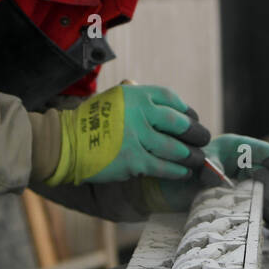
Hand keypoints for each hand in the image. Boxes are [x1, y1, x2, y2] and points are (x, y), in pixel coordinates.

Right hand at [46, 85, 209, 184]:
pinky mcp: (133, 161)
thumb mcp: (115, 99)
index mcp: (136, 95)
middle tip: (203, 140)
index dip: (187, 112)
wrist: (65, 143)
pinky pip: (164, 167)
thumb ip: (139, 101)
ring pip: (176, 149)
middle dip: (197, 134)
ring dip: (191, 156)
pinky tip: (183, 173)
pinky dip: (177, 171)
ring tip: (197, 160)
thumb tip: (169, 110)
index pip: (172, 100)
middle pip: (181, 124)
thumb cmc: (90, 122)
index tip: (193, 121)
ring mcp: (137, 138)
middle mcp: (140, 113)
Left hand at [140, 134, 268, 214]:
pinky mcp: (235, 204)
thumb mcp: (188, 166)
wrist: (155, 192)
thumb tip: (220, 181)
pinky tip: (264, 225)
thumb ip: (206, 170)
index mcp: (233, 149)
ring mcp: (239, 186)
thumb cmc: (171, 171)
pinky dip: (260, 216)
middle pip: (267, 178)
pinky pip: (254, 208)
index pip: (262, 152)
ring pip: (264, 195)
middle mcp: (240, 166)